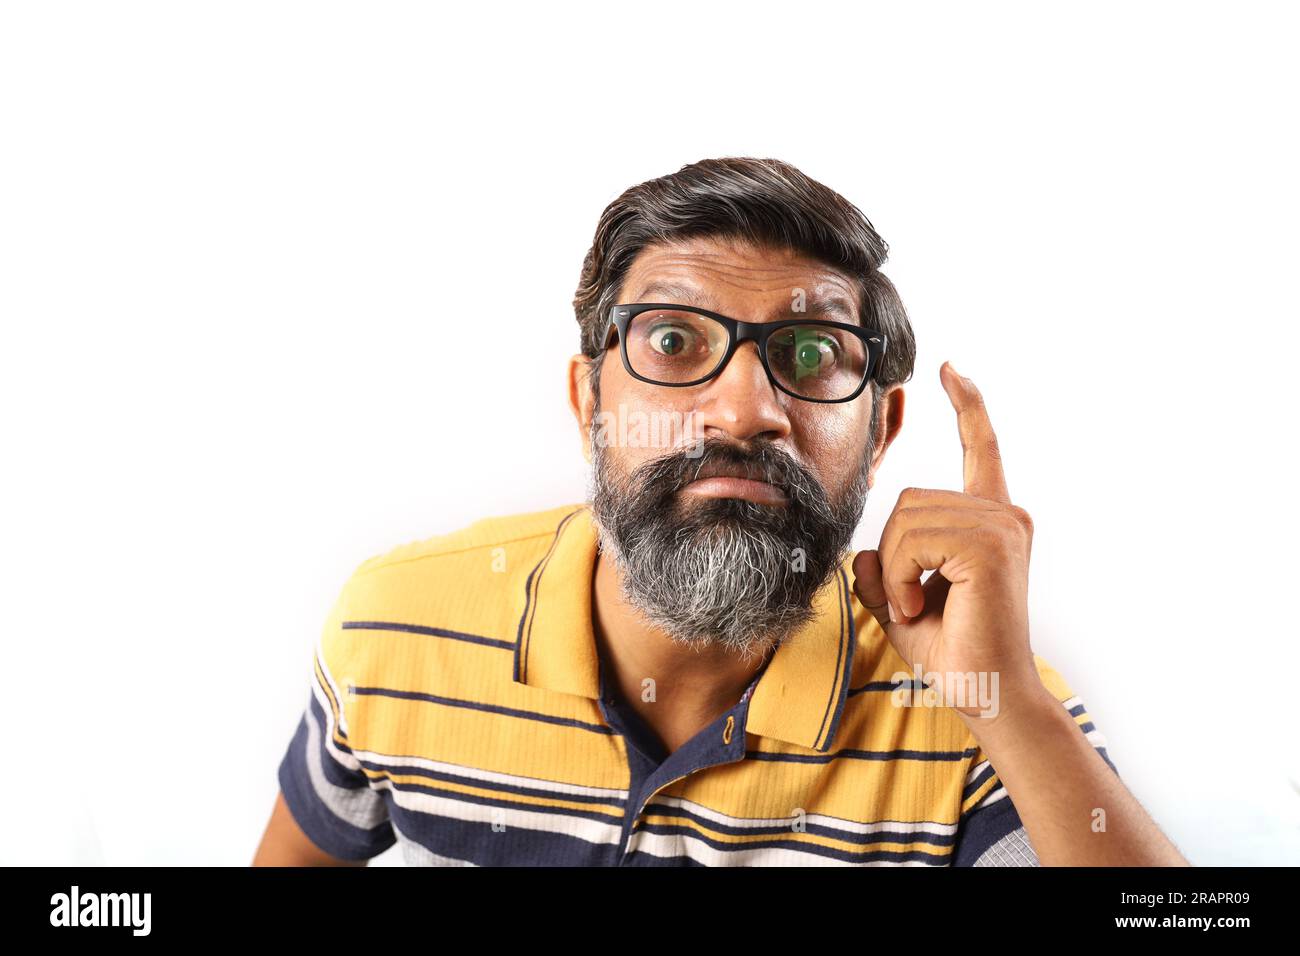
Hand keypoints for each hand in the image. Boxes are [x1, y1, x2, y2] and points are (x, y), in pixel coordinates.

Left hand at [851, 361, 1039, 716]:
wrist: (987, 695)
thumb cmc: (951, 652)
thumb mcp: (900, 601)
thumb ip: (880, 568)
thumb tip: (860, 552)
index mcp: (990, 521)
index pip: (980, 450)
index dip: (966, 407)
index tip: (949, 369)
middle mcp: (1004, 515)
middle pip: (909, 498)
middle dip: (892, 554)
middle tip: (914, 600)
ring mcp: (1002, 526)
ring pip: (905, 519)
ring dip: (895, 570)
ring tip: (922, 605)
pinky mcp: (990, 543)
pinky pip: (911, 540)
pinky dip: (900, 577)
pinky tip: (925, 606)